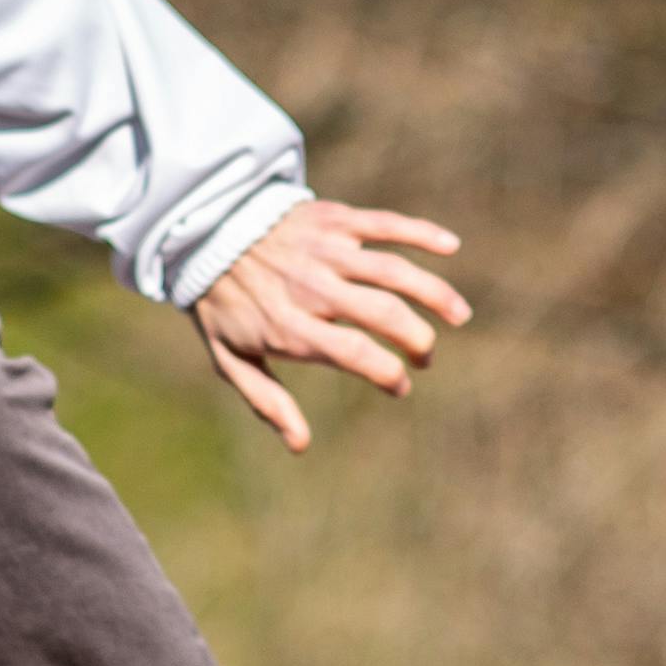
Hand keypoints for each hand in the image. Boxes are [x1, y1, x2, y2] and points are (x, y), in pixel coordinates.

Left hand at [190, 199, 471, 454]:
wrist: (205, 233)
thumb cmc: (222, 304)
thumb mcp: (231, 359)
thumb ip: (267, 401)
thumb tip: (301, 445)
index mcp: (290, 326)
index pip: (355, 353)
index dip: (388, 373)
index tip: (400, 386)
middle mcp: (314, 288)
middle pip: (385, 313)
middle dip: (417, 340)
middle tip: (426, 357)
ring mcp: (327, 251)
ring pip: (395, 270)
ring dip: (435, 293)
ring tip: (460, 316)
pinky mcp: (335, 219)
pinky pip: (386, 224)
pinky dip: (422, 233)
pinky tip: (451, 247)